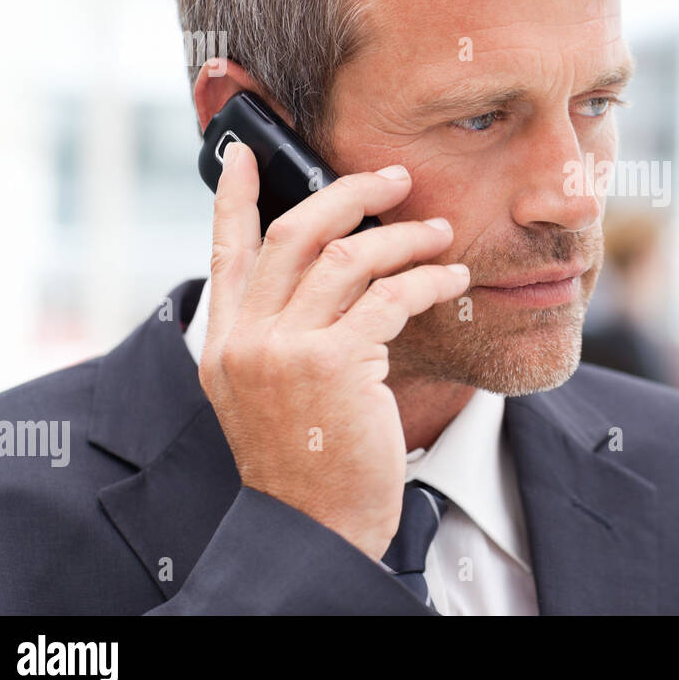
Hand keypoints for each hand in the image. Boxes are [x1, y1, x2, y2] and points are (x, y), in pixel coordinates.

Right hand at [198, 141, 469, 560]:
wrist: (315, 527)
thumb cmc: (309, 461)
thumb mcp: (270, 395)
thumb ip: (281, 335)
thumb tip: (325, 274)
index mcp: (225, 343)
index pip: (227, 252)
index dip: (236, 198)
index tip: (247, 152)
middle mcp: (247, 339)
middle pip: (295, 233)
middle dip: (348, 194)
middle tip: (393, 176)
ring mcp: (285, 349)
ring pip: (350, 257)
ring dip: (404, 237)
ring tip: (440, 233)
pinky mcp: (333, 362)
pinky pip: (392, 296)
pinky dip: (429, 280)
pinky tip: (453, 281)